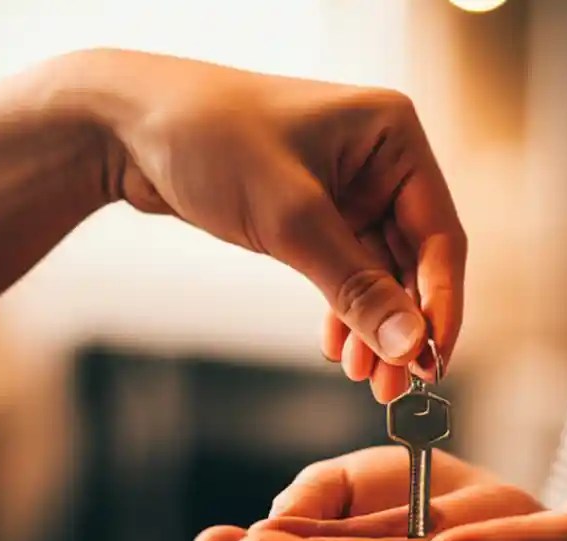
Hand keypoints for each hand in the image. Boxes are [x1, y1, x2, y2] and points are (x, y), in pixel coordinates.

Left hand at [60, 50, 465, 400]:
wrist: (125, 125)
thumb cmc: (209, 140)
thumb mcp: (290, 218)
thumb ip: (355, 286)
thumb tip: (411, 346)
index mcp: (393, 136)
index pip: (440, 235)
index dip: (441, 305)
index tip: (433, 364)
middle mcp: (379, 158)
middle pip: (413, 260)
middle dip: (403, 325)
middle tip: (398, 388)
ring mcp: (346, 185)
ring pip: (378, 272)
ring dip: (374, 326)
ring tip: (366, 380)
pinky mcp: (312, 210)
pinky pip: (344, 270)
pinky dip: (343, 310)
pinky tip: (338, 348)